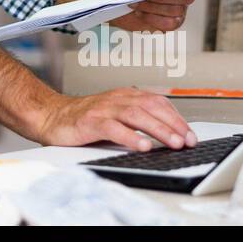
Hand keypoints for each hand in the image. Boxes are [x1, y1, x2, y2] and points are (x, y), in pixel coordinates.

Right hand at [39, 87, 197, 150]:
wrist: (51, 116)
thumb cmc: (84, 119)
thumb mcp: (116, 116)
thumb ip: (138, 121)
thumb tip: (168, 135)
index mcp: (125, 95)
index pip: (158, 102)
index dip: (177, 118)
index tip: (190, 135)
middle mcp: (116, 99)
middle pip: (151, 107)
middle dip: (173, 124)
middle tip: (188, 140)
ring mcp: (103, 109)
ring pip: (136, 115)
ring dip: (158, 129)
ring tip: (173, 143)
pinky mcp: (90, 121)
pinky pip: (113, 128)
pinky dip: (130, 137)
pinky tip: (142, 146)